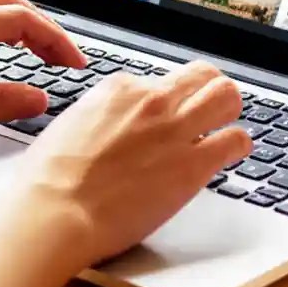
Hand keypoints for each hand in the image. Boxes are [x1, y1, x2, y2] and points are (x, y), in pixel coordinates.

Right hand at [6, 62, 250, 265]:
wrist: (54, 212)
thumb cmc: (48, 181)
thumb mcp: (69, 127)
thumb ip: (99, 119)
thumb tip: (109, 127)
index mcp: (118, 89)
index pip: (161, 81)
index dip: (167, 101)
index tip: (167, 116)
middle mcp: (152, 101)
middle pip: (202, 75)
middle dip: (209, 91)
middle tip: (210, 111)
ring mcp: (176, 129)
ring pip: (227, 95)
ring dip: (229, 110)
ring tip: (226, 127)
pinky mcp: (194, 164)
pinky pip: (236, 139)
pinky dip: (239, 145)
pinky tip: (232, 154)